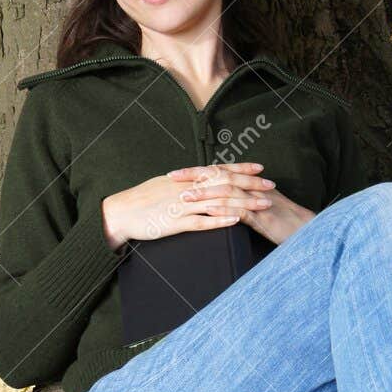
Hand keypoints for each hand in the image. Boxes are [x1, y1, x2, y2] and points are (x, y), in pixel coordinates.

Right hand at [101, 161, 277, 248]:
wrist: (120, 213)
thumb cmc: (141, 201)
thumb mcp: (165, 186)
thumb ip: (185, 185)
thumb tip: (199, 183)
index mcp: (186, 179)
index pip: (219, 170)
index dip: (241, 168)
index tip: (260, 168)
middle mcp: (188, 188)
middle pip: (225, 183)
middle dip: (251, 185)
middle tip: (271, 186)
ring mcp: (184, 205)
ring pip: (220, 202)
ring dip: (244, 203)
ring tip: (264, 205)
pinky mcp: (177, 222)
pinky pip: (203, 221)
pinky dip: (221, 220)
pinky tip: (238, 220)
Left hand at [166, 163, 315, 246]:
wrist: (307, 230)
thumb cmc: (283, 223)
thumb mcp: (259, 209)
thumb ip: (241, 202)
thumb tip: (219, 201)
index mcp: (249, 184)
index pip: (218, 172)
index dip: (197, 171)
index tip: (175, 173)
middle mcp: (252, 187)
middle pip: (219, 175)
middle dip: (194, 175)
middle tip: (172, 176)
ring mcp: (257, 200)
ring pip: (227, 191)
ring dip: (204, 192)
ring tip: (183, 195)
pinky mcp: (263, 216)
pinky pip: (240, 210)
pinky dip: (223, 210)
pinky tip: (207, 212)